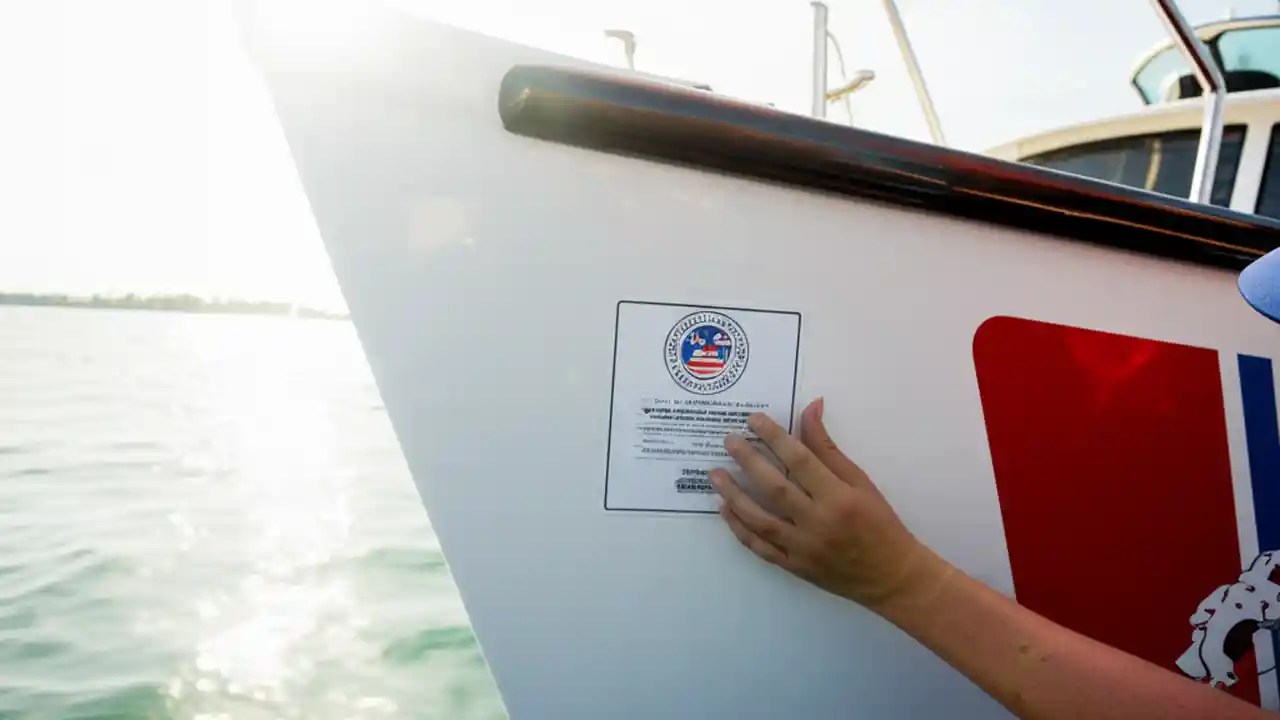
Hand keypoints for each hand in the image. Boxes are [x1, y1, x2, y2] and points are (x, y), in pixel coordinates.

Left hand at [709, 398, 945, 612]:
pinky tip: (725, 510)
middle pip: (775, 488)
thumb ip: (828, 448)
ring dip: (734, 496)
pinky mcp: (794, 567)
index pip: (801, 461)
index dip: (775, 437)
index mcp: (839, 498)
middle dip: (749, 462)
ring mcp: (803, 548)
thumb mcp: (860, 482)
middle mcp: (819, 523)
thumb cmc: (879, 523)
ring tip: (715, 475)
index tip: (754, 420)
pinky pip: (761, 547)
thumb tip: (810, 408)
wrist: (891, 576)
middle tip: (728, 441)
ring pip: (760, 520)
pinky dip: (740, 529)